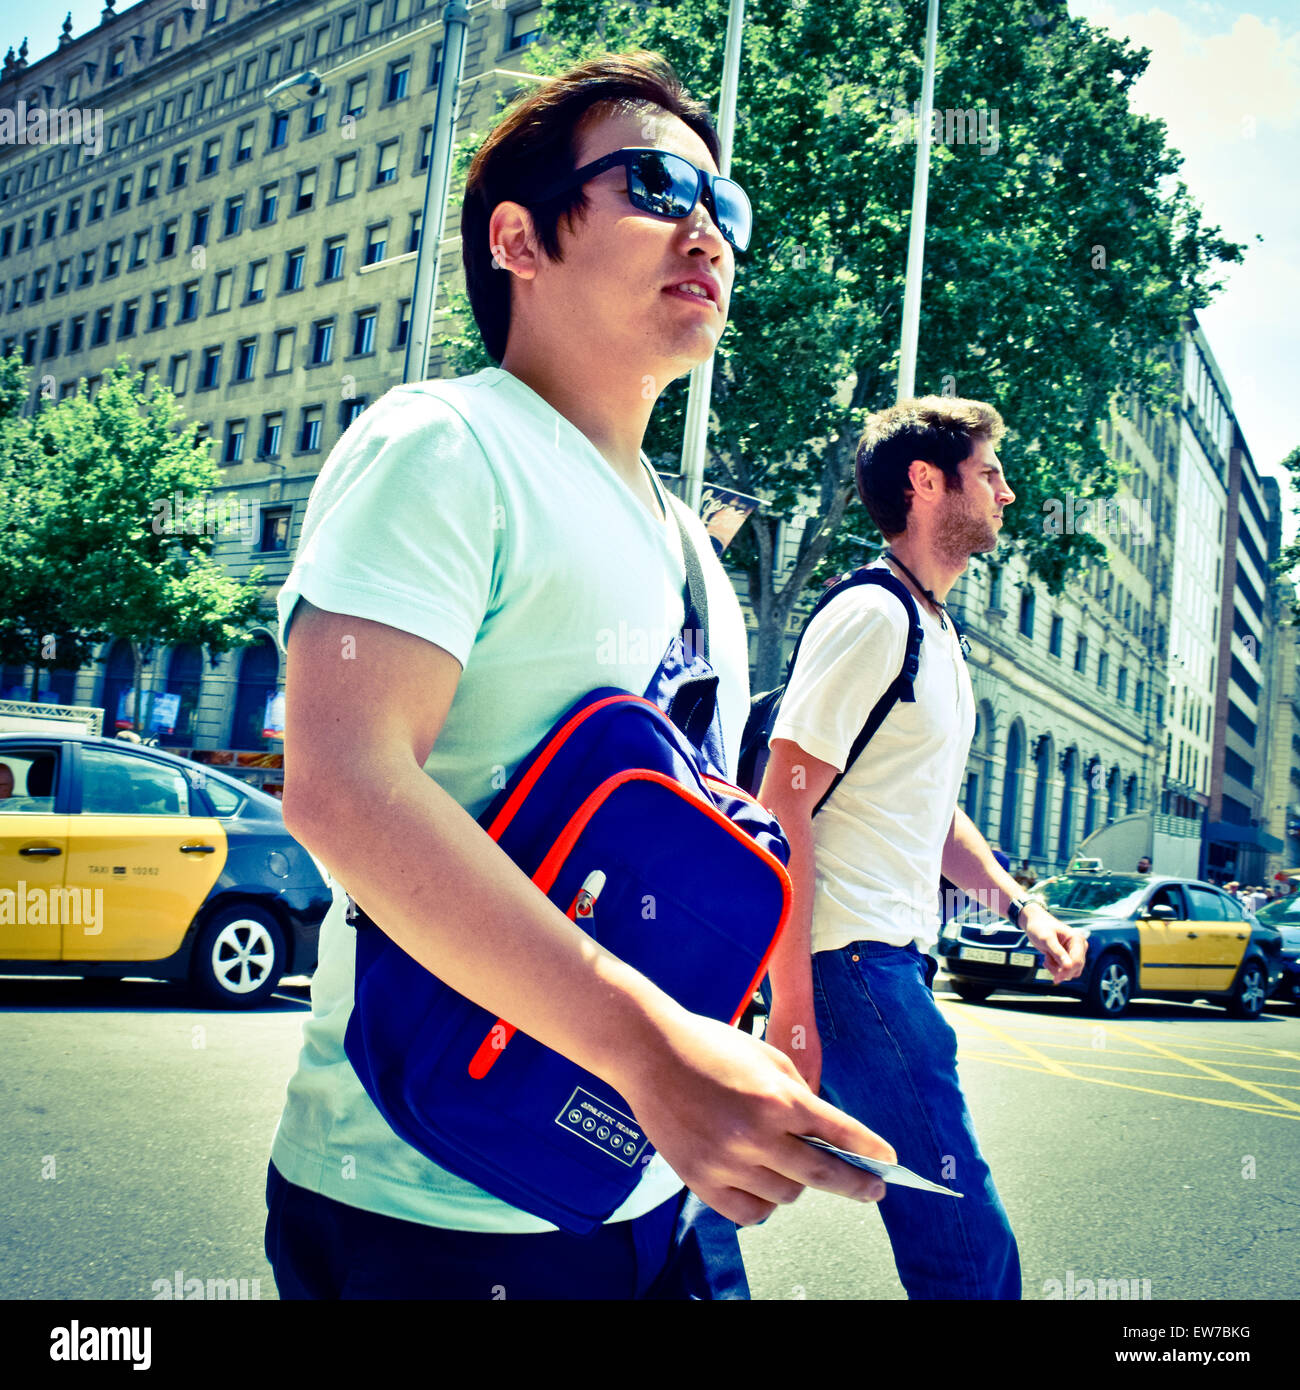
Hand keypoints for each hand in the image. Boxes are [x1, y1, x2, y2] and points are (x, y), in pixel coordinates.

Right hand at [614, 1010, 894, 1226]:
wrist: (650, 1052)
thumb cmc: (710, 1045)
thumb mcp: (767, 1057)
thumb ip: (798, 1094)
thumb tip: (823, 1130)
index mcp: (777, 1097)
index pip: (839, 1133)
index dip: (869, 1150)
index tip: (888, 1162)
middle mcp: (757, 1133)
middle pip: (822, 1174)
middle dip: (855, 1183)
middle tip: (873, 1190)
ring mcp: (727, 1160)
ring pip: (786, 1195)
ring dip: (798, 1184)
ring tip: (793, 1167)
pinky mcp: (700, 1179)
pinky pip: (747, 1212)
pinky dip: (764, 1204)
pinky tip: (765, 1187)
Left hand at [1021, 903, 1087, 983]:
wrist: (1034, 923)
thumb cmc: (1039, 927)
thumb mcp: (1046, 939)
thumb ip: (1057, 952)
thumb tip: (1069, 967)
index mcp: (1077, 939)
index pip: (1077, 961)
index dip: (1067, 971)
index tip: (1056, 979)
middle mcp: (1079, 947)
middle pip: (1076, 969)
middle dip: (1060, 969)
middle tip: (1046, 962)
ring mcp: (1074, 953)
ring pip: (1070, 972)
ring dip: (1056, 969)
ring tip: (1046, 959)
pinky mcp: (1068, 957)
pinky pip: (1065, 970)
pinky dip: (1055, 968)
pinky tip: (1047, 959)